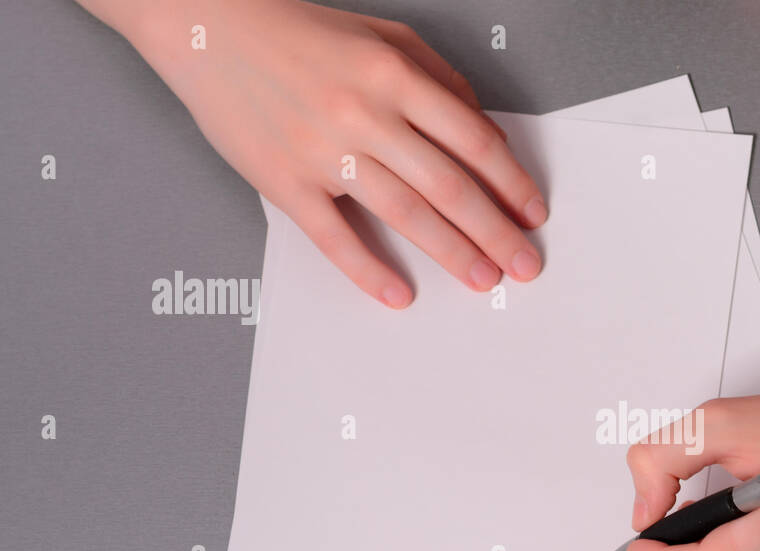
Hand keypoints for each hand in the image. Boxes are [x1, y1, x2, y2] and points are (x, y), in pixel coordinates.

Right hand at [122, 0, 546, 303]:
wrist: (206, 24)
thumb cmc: (299, 31)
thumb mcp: (384, 35)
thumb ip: (441, 81)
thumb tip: (487, 133)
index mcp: (395, 75)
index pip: (474, 142)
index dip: (511, 184)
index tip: (532, 214)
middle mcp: (365, 113)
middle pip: (449, 186)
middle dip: (496, 232)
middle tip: (525, 265)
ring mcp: (323, 151)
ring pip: (405, 214)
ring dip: (453, 253)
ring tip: (484, 279)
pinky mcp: (284, 181)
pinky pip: (334, 237)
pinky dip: (369, 270)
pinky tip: (400, 294)